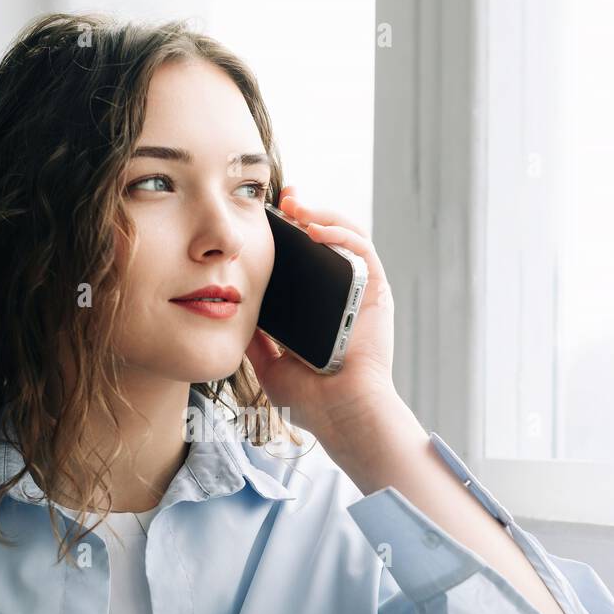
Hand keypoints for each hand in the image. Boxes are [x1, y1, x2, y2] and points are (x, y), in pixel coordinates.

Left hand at [244, 184, 397, 442]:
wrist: (341, 414)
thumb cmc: (312, 400)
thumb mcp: (270, 367)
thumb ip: (256, 343)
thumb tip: (236, 317)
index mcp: (320, 311)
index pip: (306, 263)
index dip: (289, 237)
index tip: (265, 220)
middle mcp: (343, 297)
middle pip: (328, 242)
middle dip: (306, 214)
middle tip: (281, 199)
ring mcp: (362, 294)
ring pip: (348, 238)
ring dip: (323, 215)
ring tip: (297, 205)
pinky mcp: (378, 294)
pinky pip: (362, 251)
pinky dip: (341, 234)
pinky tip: (316, 228)